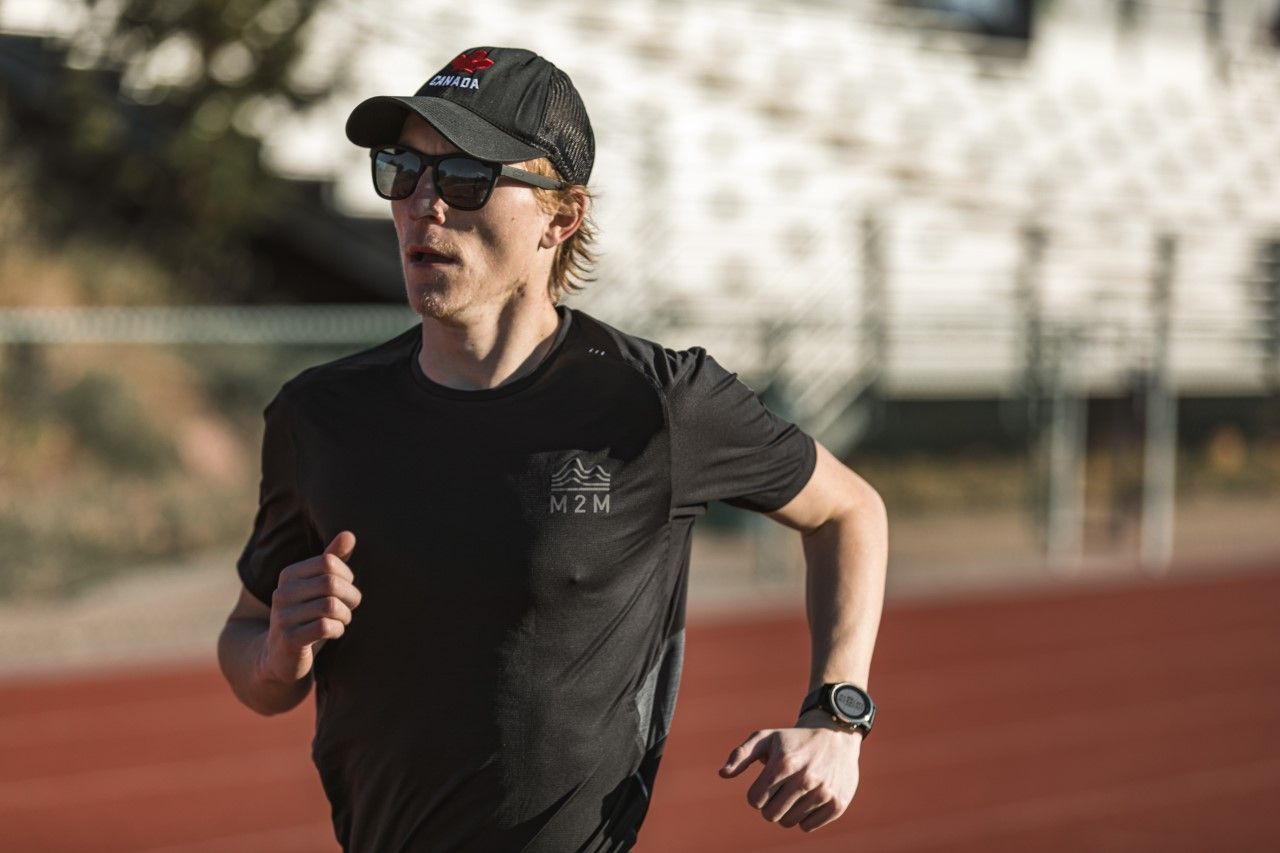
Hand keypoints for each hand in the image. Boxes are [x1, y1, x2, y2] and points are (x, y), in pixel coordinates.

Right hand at [259, 531, 361, 683]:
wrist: (280, 657)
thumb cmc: (306, 617)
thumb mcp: (318, 588)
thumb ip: (332, 561)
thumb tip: (349, 534)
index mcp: (289, 575)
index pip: (328, 562)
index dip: (347, 576)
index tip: (346, 589)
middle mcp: (282, 593)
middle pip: (331, 583)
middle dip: (350, 597)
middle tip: (349, 608)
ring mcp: (282, 617)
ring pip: (330, 606)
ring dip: (345, 615)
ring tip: (341, 621)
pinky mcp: (289, 640)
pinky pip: (324, 626)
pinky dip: (337, 629)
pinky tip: (334, 632)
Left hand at [719, 710, 862, 831]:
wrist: (835, 737)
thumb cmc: (793, 740)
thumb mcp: (765, 738)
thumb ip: (740, 755)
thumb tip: (723, 774)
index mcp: (784, 763)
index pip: (755, 800)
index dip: (756, 794)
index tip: (764, 785)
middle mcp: (805, 779)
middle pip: (771, 815)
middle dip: (769, 805)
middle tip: (778, 791)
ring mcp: (823, 792)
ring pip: (789, 822)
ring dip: (787, 811)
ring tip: (794, 793)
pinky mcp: (837, 804)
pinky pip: (807, 827)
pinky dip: (804, 817)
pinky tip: (809, 798)